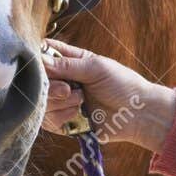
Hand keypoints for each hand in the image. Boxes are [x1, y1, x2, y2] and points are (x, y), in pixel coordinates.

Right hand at [40, 39, 175, 151]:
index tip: (39, 64)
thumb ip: (66, 65)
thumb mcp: (95, 68)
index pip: (44, 54)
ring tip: (81, 101)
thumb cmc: (122, 84)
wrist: (139, 114)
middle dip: (50, 86)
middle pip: (37, 81)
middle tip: (68, 89)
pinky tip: (79, 114)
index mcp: (70, 61)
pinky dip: (62, 117)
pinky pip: (48, 121)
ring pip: (41, 102)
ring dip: (59, 103)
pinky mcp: (63, 122)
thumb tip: (39, 61)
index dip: (37, 58)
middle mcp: (62, 80)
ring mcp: (61, 102)